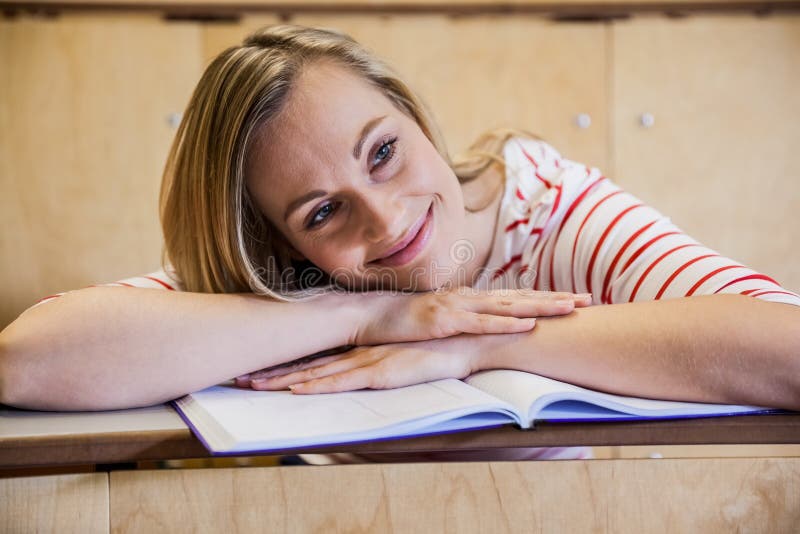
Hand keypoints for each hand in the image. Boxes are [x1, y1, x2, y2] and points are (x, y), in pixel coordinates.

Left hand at [239, 335, 493, 393]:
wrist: (459, 341)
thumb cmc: (430, 348)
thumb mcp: (396, 354)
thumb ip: (376, 359)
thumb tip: (357, 368)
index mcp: (356, 348)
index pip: (313, 356)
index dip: (283, 362)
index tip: (256, 366)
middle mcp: (354, 353)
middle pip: (305, 364)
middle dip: (270, 371)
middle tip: (238, 377)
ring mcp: (365, 362)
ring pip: (315, 374)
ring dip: (282, 380)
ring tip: (252, 385)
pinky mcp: (379, 373)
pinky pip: (342, 382)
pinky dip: (317, 387)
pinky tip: (297, 390)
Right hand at [353, 288, 591, 345]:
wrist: (373, 315)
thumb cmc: (408, 321)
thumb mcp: (444, 321)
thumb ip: (466, 322)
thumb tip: (487, 329)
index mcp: (472, 299)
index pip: (516, 297)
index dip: (546, 297)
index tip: (575, 299)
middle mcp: (470, 298)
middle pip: (520, 297)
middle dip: (555, 298)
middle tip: (588, 300)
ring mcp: (459, 306)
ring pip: (507, 307)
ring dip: (540, 307)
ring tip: (569, 309)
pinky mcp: (446, 319)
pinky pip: (481, 323)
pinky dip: (506, 324)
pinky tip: (527, 324)